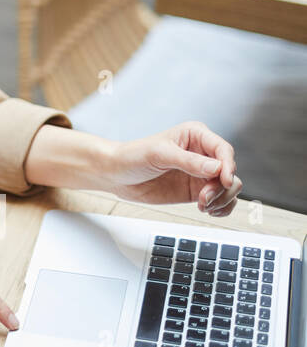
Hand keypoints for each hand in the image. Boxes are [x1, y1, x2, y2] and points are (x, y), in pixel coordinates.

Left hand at [100, 121, 240, 215]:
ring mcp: (201, 174)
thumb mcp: (159, 154)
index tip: (222, 180)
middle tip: (203, 198)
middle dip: (222, 187)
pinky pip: (221, 200)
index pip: (223, 150)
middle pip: (229, 171)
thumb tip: (217, 168)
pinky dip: (222, 208)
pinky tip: (209, 210)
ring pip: (229, 188)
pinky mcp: (197, 190)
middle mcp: (202, 154)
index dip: (228, 166)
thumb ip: (188, 161)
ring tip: (203, 205)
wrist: (116, 174)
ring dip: (222, 199)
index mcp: (195, 135)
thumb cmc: (133, 156)